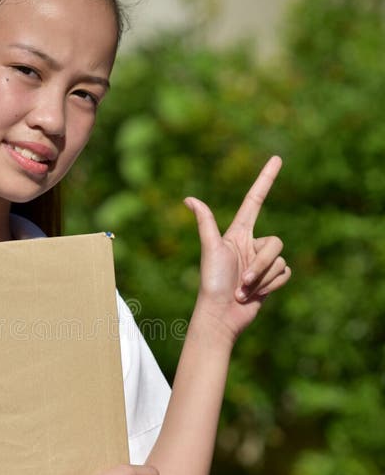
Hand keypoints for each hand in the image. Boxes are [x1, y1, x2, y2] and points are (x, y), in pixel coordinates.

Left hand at [184, 155, 290, 341]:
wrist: (221, 315)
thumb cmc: (212, 283)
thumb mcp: (210, 250)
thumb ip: (206, 223)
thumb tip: (189, 199)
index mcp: (238, 233)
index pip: (255, 200)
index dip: (265, 179)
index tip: (277, 159)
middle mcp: (252, 244)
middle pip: (276, 242)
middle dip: (261, 265)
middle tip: (242, 281)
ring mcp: (261, 262)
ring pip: (280, 260)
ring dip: (263, 278)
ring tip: (244, 290)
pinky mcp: (270, 279)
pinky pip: (285, 273)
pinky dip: (271, 285)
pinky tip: (256, 295)